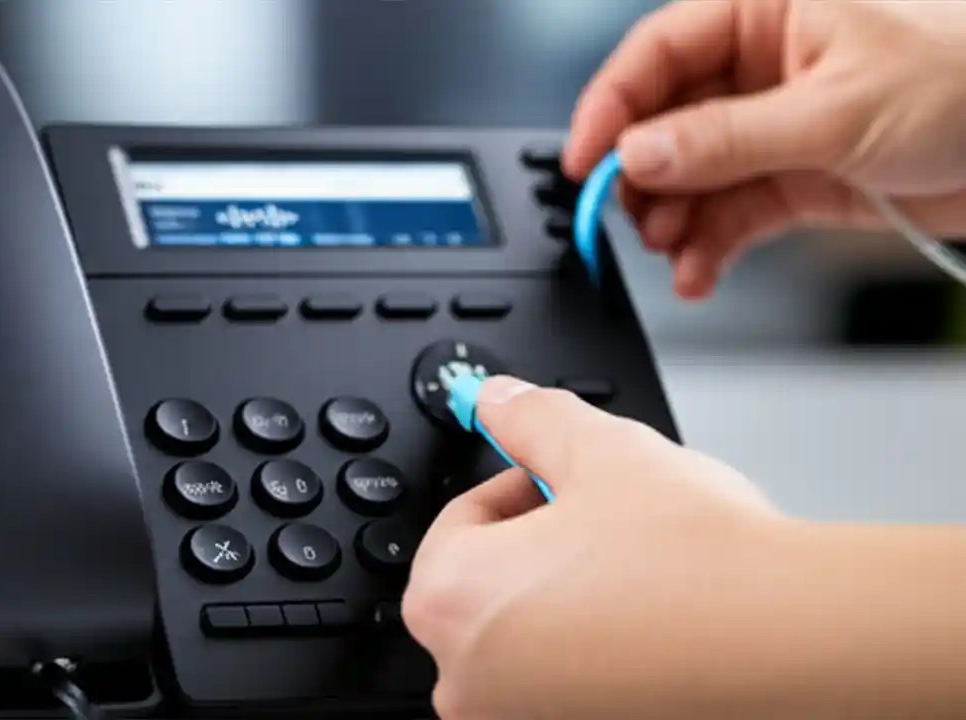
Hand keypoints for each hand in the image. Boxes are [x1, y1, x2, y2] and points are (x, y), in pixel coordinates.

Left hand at [403, 376, 965, 718]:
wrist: (801, 641)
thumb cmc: (701, 564)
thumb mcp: (602, 450)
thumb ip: (530, 418)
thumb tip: (500, 400)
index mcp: (451, 601)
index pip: (459, 521)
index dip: (521, 487)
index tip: (564, 484)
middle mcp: (469, 681)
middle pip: (486, 586)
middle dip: (540, 546)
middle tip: (606, 525)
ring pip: (529, 640)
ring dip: (568, 600)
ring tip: (639, 574)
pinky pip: (566, 686)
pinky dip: (595, 655)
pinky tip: (652, 627)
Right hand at [563, 0, 965, 299]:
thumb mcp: (833, 111)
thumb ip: (724, 138)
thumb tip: (639, 154)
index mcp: (762, 15)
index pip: (655, 54)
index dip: (609, 109)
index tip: (583, 163)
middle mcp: (758, 69)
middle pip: (661, 122)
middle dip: (640, 178)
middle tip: (626, 220)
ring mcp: (771, 128)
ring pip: (688, 177)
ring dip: (671, 221)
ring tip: (669, 251)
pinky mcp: (790, 180)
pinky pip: (727, 216)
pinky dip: (707, 249)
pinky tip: (697, 273)